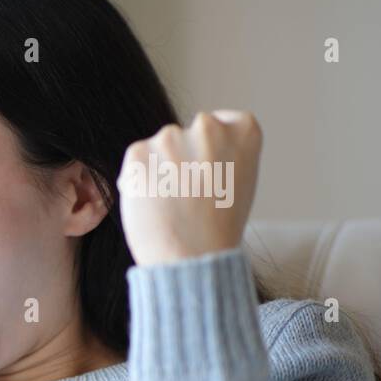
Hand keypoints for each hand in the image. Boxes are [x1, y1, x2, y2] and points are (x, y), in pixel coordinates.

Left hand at [117, 110, 262, 265]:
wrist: (191, 258)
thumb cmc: (218, 228)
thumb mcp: (241, 181)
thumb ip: (225, 154)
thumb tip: (199, 146)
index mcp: (243, 129)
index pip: (223, 122)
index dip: (211, 149)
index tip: (210, 172)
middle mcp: (208, 126)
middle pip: (187, 134)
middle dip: (182, 157)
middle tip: (188, 194)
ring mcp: (171, 137)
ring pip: (159, 147)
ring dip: (159, 168)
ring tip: (170, 203)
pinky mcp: (138, 152)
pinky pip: (136, 160)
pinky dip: (138, 178)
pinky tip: (152, 202)